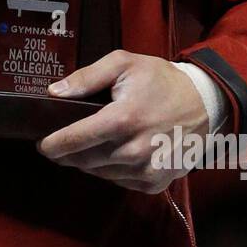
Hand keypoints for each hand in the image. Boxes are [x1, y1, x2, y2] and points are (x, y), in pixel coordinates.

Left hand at [35, 49, 209, 192]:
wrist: (205, 103)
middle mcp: (134, 150)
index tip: (41, 144)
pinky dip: (111, 171)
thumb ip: (87, 77)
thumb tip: (54, 92)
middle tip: (60, 144)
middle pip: (84, 160)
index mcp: (123, 119)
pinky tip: (115, 154)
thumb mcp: (124, 64)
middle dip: (67, 153)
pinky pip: (120, 182)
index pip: (75, 139)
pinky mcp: (155, 182)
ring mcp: (146, 170)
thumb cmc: (161, 80)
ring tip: (88, 146)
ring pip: (100, 173)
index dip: (53, 144)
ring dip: (88, 162)